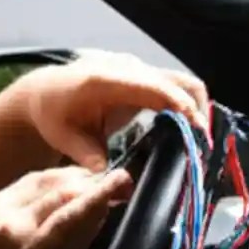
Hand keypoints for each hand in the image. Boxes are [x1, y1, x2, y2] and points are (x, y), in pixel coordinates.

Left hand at [12, 50, 209, 171]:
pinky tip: (187, 131)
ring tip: (198, 140)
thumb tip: (115, 180)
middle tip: (202, 144)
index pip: (152, 87)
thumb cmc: (53, 115)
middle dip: (195, 111)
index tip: (195, 129)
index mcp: (105, 80)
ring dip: (195, 108)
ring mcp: (137, 68)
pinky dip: (186, 106)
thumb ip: (89, 158)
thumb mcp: (66, 139)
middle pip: (176, 82)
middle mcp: (126, 68)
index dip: (178, 105)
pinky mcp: (143, 76)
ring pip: (180, 82)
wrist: (46, 92)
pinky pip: (173, 86)